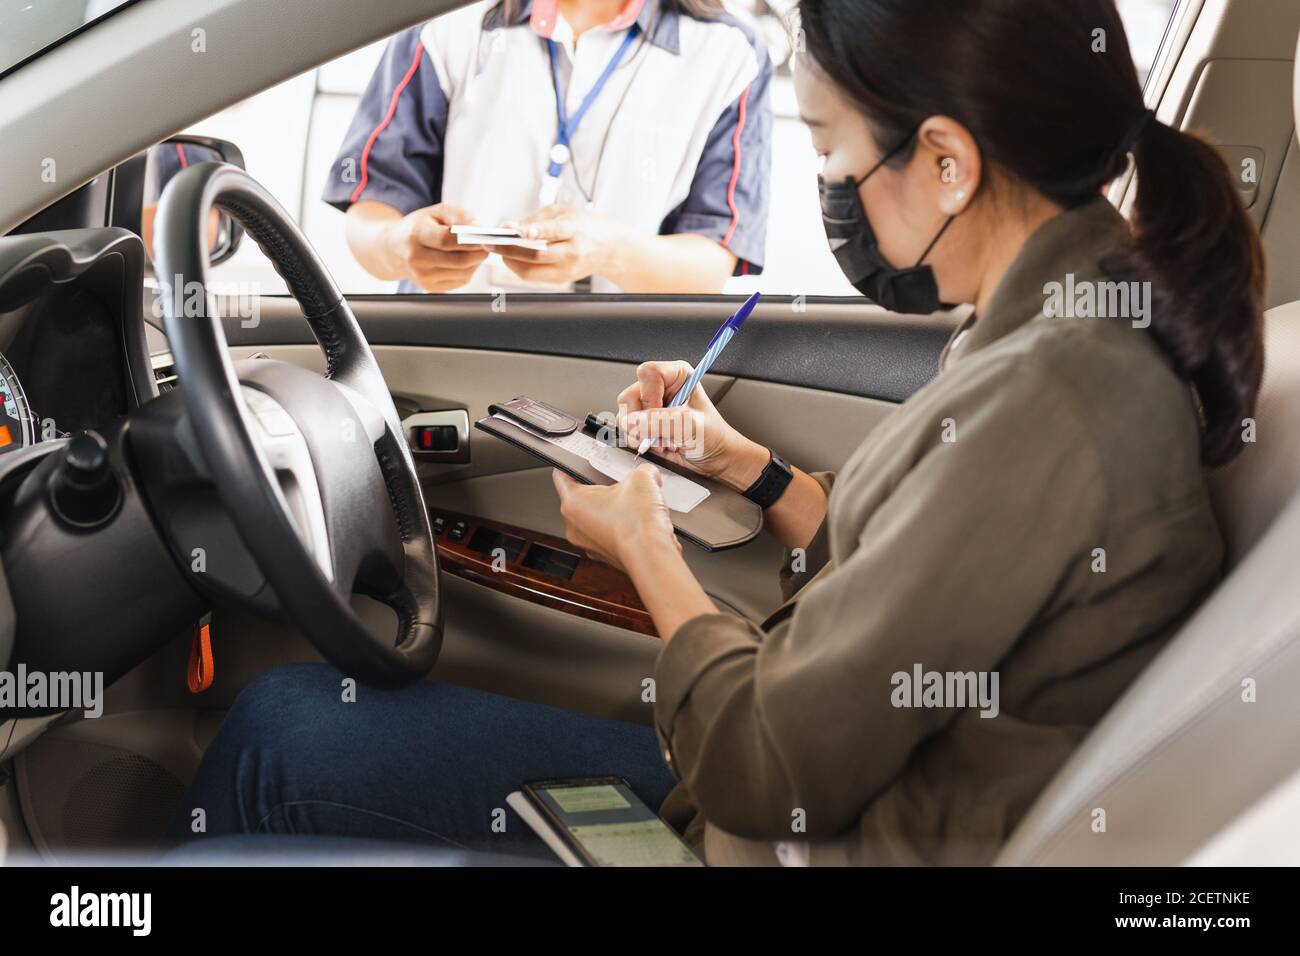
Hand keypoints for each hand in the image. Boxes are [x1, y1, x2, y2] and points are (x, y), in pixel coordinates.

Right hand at [384, 203, 488, 291]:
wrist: (395, 247)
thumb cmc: (420, 226)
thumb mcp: (437, 212)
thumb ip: (460, 216)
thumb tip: (479, 228)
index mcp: (416, 234)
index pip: (447, 240)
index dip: (471, 240)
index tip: (485, 237)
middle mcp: (416, 258)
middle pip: (458, 260)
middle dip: (479, 253)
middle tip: (488, 245)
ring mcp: (422, 276)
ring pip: (462, 273)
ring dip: (476, 263)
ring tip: (477, 251)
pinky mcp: (429, 287)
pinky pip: (459, 281)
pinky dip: (469, 271)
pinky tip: (466, 260)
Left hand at [498, 205, 630, 285]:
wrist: (610, 247)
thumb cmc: (585, 225)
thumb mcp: (563, 211)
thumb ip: (536, 219)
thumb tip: (509, 227)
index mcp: (574, 230)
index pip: (551, 232)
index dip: (530, 232)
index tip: (511, 230)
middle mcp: (572, 252)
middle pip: (536, 256)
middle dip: (509, 251)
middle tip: (492, 244)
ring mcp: (567, 270)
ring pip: (531, 272)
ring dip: (510, 262)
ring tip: (499, 252)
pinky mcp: (562, 280)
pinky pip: (534, 277)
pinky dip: (519, 267)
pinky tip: (511, 258)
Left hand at [552, 467, 679, 571]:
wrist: (651, 555)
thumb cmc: (637, 523)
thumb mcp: (641, 479)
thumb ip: (641, 470)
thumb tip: (647, 473)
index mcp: (572, 503)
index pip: (561, 477)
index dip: (570, 465)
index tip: (576, 462)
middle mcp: (574, 526)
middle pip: (581, 499)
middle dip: (600, 490)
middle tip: (619, 484)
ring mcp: (588, 543)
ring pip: (594, 518)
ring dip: (610, 510)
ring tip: (631, 505)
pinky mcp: (604, 554)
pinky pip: (607, 534)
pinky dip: (619, 528)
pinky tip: (636, 522)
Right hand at [616, 361, 770, 492]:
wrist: (714, 458)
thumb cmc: (712, 436)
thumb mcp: (691, 426)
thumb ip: (661, 421)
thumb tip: (632, 421)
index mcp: (675, 375)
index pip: (648, 373)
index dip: (649, 395)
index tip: (661, 414)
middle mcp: (659, 387)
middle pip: (630, 395)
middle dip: (642, 420)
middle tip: (662, 433)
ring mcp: (648, 406)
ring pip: (624, 414)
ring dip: (641, 433)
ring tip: (664, 439)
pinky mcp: (642, 423)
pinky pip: (625, 429)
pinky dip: (639, 441)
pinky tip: (658, 444)